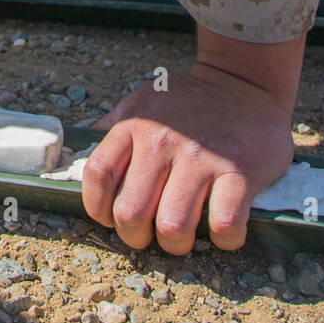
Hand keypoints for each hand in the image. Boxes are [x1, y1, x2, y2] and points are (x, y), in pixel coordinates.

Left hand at [81, 29, 302, 253]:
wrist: (243, 79)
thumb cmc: (189, 100)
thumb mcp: (144, 102)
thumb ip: (115, 127)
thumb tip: (80, 149)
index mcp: (135, 126)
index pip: (98, 175)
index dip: (99, 208)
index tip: (113, 217)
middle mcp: (163, 142)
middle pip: (131, 214)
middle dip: (137, 237)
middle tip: (151, 233)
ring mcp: (202, 158)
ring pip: (173, 228)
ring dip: (177, 243)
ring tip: (184, 234)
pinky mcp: (240, 171)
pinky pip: (224, 226)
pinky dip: (224, 239)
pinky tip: (223, 227)